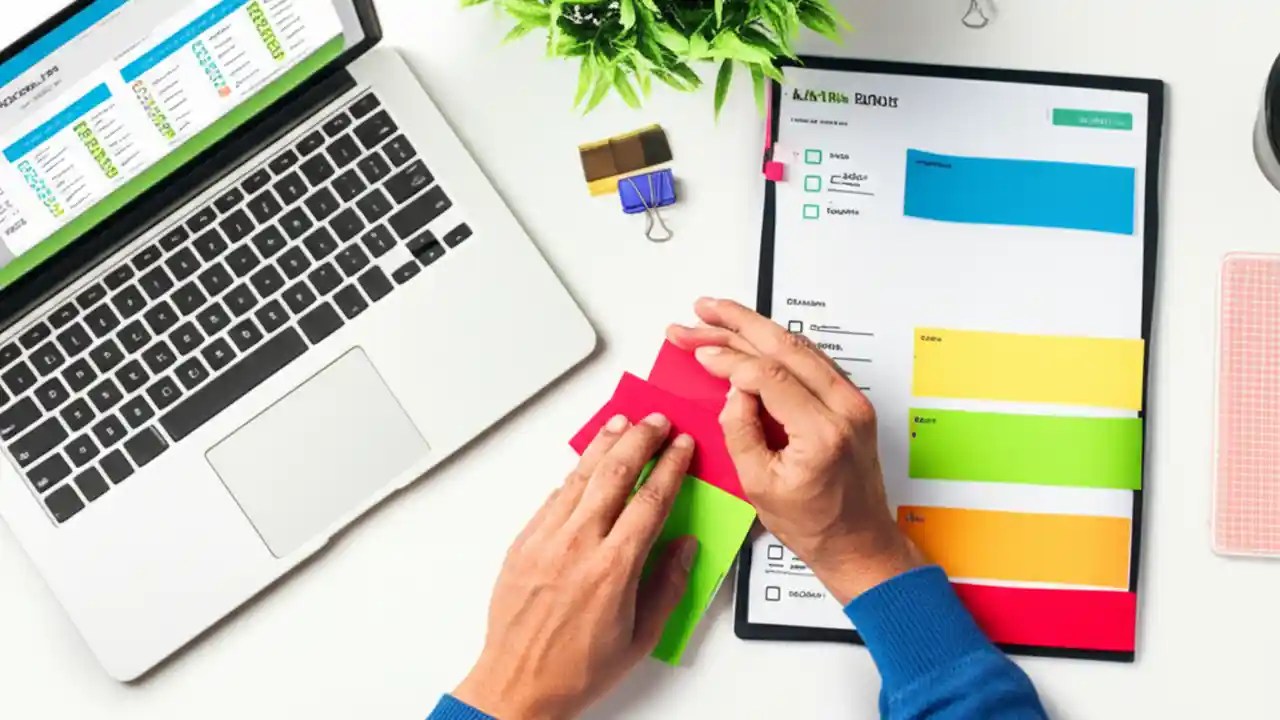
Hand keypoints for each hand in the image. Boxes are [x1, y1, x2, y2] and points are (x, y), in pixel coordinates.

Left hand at [454, 414, 697, 719]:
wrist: (518, 683)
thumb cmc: (576, 667)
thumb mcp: (641, 637)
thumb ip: (668, 586)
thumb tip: (685, 547)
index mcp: (614, 568)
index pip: (651, 499)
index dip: (671, 466)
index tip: (682, 447)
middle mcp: (578, 545)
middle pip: (616, 473)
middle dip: (641, 440)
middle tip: (658, 423)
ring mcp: (546, 540)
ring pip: (580, 475)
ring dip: (605, 444)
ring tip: (623, 423)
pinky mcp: (523, 542)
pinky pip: (553, 496)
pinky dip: (574, 473)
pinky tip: (586, 462)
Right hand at [668, 298, 919, 604]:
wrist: (859, 542)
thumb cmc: (816, 526)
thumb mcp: (759, 486)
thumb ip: (740, 431)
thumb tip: (732, 389)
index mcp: (822, 434)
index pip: (767, 376)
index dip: (727, 359)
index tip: (698, 352)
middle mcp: (845, 410)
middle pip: (785, 347)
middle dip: (736, 324)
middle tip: (700, 311)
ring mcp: (853, 402)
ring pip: (800, 346)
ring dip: (755, 327)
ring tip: (718, 315)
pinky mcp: (851, 402)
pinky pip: (812, 360)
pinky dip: (778, 344)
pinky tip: (753, 335)